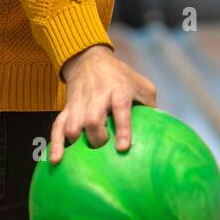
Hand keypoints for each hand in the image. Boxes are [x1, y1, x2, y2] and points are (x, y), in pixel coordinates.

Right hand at [50, 45, 156, 162]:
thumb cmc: (122, 77)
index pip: (120, 108)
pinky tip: (56, 160)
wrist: (89, 59)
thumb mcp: (142, 85)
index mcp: (119, 90)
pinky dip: (56, 144)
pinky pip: (58, 126)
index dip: (122, 129)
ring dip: (79, 142)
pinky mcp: (67, 109)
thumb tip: (163, 133)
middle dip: (97, 139)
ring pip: (74, 126)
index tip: (123, 147)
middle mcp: (97, 97)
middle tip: (104, 149)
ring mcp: (80, 103)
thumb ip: (150, 106)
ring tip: (86, 155)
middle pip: (93, 120)